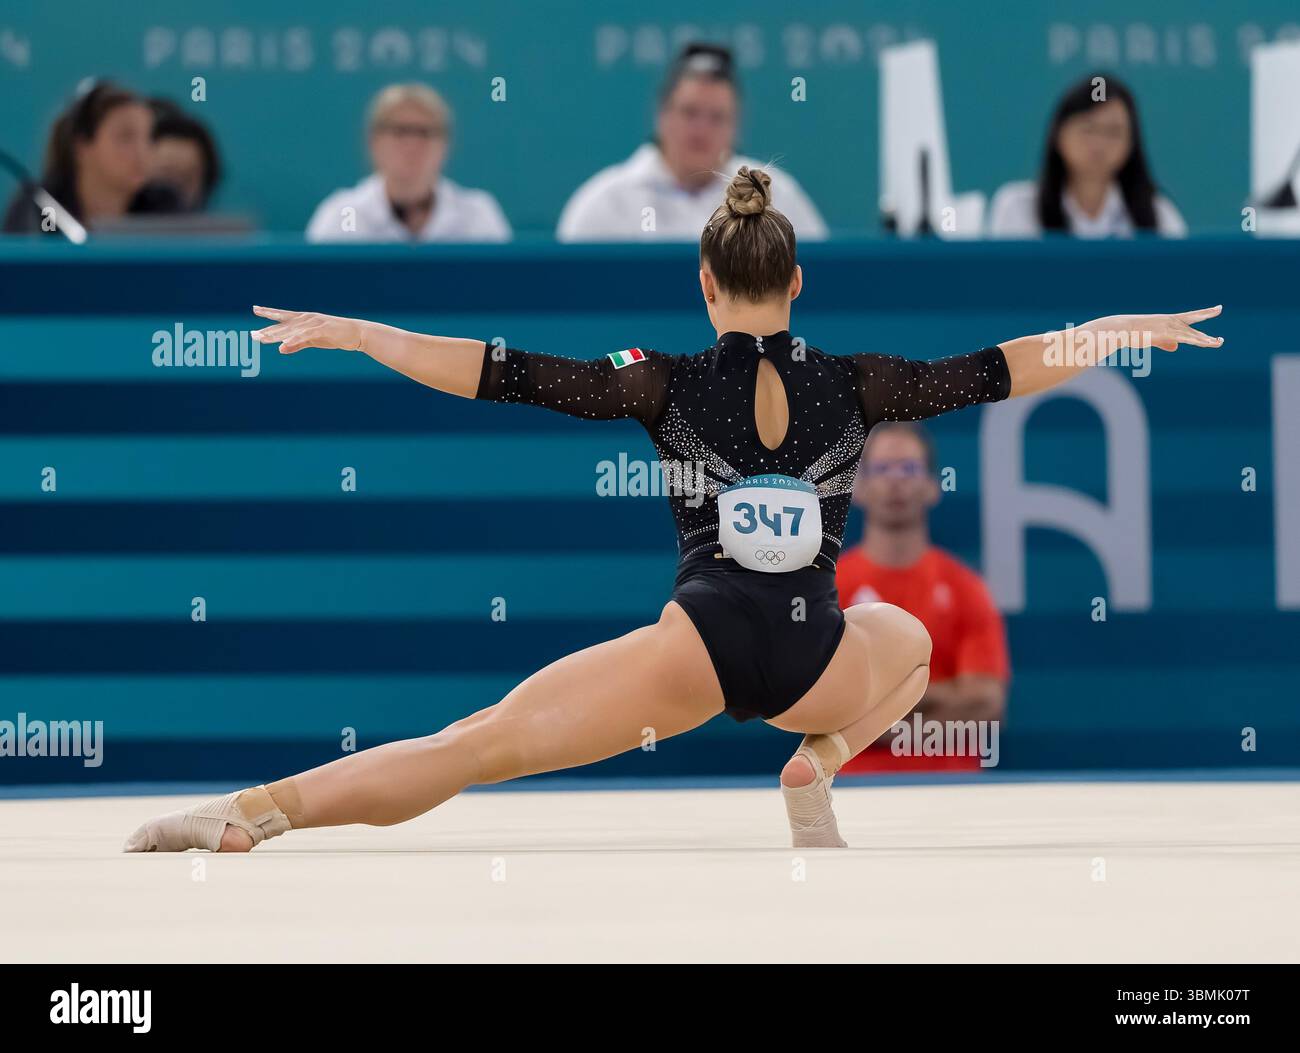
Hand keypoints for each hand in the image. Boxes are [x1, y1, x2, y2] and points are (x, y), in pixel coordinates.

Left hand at [250, 305, 367, 354]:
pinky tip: (282, 346)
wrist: (356, 333)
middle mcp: (306, 318)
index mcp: (304, 319)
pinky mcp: (321, 329)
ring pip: (290, 330)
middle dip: (267, 330)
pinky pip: (304, 336)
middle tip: (252, 335)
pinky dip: (293, 340)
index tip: (255, 309)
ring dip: (276, 335)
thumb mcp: (313, 340)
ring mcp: (313, 323)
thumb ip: (297, 344)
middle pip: (283, 324)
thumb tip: (281, 349)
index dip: (269, 312)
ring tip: (262, 339)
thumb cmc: (335, 336)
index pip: (283, 315)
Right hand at [1129, 305, 1224, 351]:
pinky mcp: (1166, 333)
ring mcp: (1170, 327)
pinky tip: (1207, 343)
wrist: (1122, 329)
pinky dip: (1197, 341)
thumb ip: (1165, 343)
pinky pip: (1186, 338)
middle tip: (1220, 330)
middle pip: (1194, 325)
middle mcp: (1172, 321)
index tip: (1218, 309)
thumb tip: (1176, 348)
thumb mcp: (1152, 338)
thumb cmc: (1133, 333)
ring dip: (1206, 340)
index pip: (1191, 316)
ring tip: (1218, 343)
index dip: (1205, 313)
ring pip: (1192, 335)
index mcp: (1169, 320)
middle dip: (1207, 326)